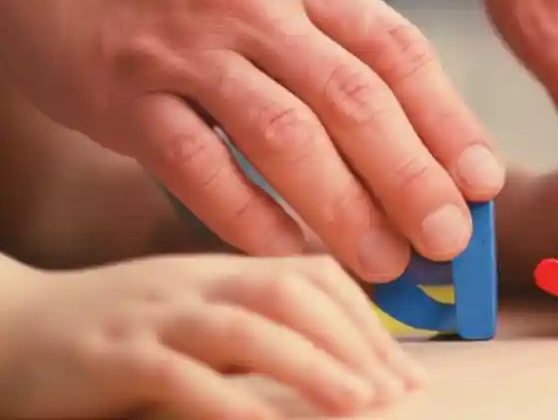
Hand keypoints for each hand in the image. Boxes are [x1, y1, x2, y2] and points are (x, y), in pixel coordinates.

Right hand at [0, 0, 502, 281]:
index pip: (398, 51)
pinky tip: (287, 250)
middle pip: (355, 98)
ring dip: (344, 207)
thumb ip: (336, 45)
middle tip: (449, 240)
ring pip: (284, 135)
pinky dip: (247, 214)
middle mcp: (255, 6)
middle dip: (413, 176)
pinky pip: (195, 164)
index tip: (485, 183)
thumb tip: (418, 139)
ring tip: (385, 262)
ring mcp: (187, 48)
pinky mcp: (123, 92)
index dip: (450, 122)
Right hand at [0, 254, 424, 418]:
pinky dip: (229, 402)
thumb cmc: (118, 331)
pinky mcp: (113, 356)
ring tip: (359, 403)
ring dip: (311, 365)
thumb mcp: (195, 313)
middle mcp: (196, 282)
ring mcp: (155, 316)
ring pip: (246, 329)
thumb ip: (259, 325)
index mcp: (223, 269)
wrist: (11, 327)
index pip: (313, 275)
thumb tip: (344, 361)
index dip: (367, 319)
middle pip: (291, 293)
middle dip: (354, 341)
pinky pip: (179, 377)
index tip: (405, 369)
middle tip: (396, 391)